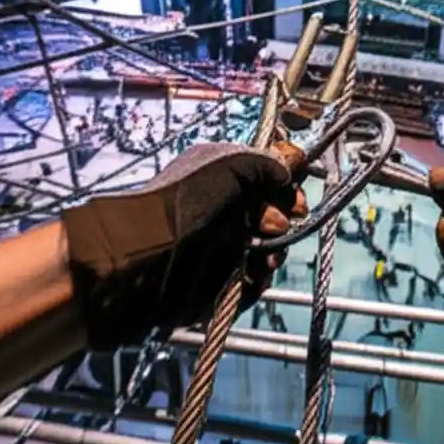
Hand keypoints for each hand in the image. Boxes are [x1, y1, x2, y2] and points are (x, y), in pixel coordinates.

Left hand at [63, 141, 306, 348]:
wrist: (151, 256)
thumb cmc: (185, 201)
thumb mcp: (230, 162)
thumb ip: (267, 161)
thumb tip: (288, 172)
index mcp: (223, 176)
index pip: (269, 176)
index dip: (287, 182)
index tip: (293, 189)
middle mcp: (226, 209)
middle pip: (277, 212)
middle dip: (284, 215)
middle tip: (273, 223)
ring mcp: (224, 246)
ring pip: (271, 248)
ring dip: (274, 249)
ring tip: (263, 251)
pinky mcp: (223, 281)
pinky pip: (256, 280)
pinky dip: (259, 277)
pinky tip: (251, 272)